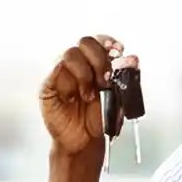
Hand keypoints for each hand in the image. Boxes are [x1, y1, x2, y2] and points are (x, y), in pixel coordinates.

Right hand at [40, 35, 138, 157]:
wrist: (84, 141)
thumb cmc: (98, 119)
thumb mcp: (119, 98)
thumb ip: (126, 78)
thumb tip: (132, 59)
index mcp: (96, 63)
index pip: (101, 40)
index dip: (109, 43)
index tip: (117, 53)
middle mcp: (80, 65)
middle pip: (86, 42)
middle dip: (99, 60)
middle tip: (104, 81)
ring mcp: (63, 73)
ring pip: (71, 53)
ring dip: (84, 74)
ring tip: (89, 95)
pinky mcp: (49, 84)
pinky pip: (57, 71)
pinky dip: (69, 85)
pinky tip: (73, 98)